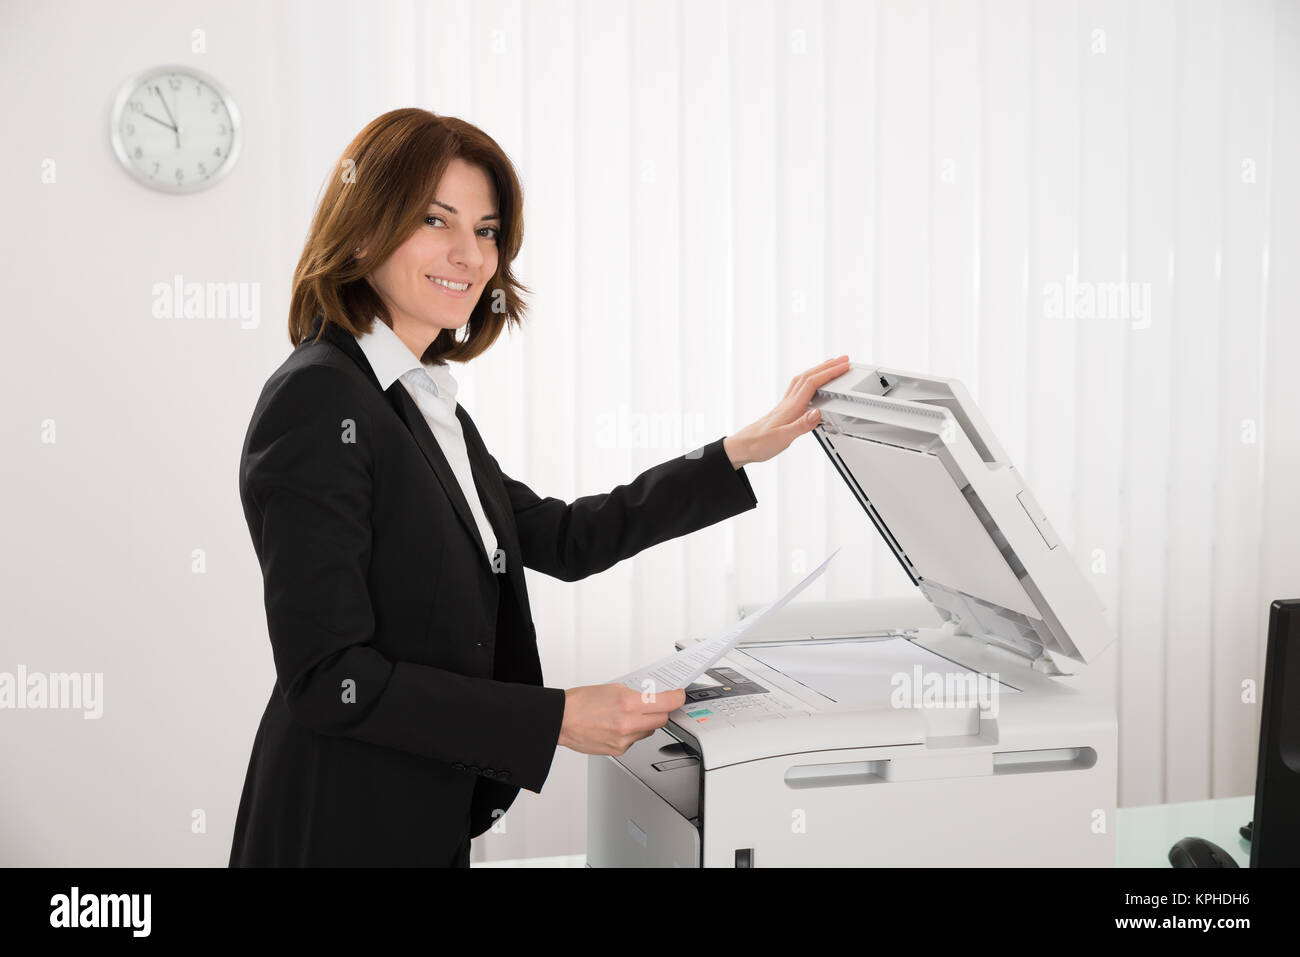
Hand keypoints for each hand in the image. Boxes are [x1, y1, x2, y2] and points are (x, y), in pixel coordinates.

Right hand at [557, 684, 686, 755]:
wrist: (561, 720)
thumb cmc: (581, 702)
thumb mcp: (613, 688)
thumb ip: (636, 695)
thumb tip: (651, 698)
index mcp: (628, 704)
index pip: (666, 703)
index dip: (677, 698)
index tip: (679, 695)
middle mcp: (628, 724)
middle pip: (662, 719)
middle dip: (662, 711)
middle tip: (656, 704)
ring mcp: (624, 740)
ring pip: (649, 731)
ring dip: (645, 723)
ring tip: (628, 715)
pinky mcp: (618, 750)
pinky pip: (635, 740)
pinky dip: (632, 733)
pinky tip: (618, 725)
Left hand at [723, 355, 850, 467]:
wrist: (743, 446)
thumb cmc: (759, 443)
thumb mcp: (783, 438)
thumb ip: (801, 426)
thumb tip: (817, 413)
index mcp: (791, 407)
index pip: (813, 383)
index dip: (829, 373)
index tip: (844, 366)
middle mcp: (788, 402)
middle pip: (809, 376)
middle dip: (828, 366)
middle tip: (843, 360)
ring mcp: (786, 404)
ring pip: (803, 379)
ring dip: (819, 370)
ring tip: (832, 365)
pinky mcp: (784, 409)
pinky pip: (798, 387)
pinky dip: (809, 380)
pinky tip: (812, 384)